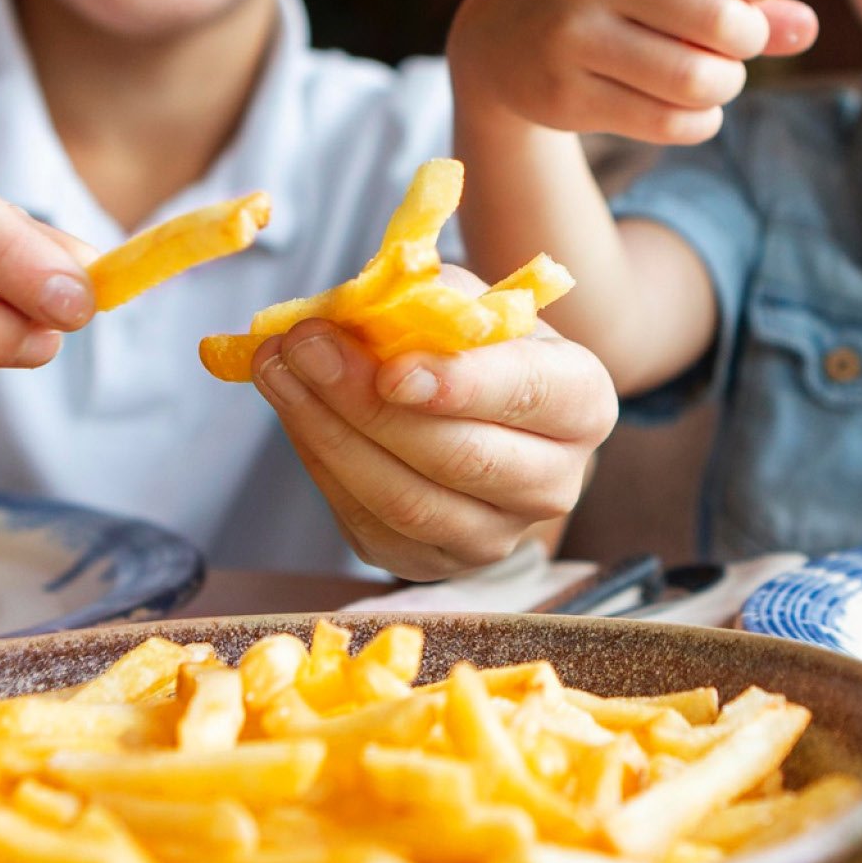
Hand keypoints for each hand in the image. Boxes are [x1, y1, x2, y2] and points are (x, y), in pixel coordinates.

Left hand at [247, 268, 617, 579]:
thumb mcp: (467, 300)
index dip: (458, 385)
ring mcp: (497, 535)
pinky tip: (293, 409)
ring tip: (278, 370)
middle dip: (369, 403)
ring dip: (330, 434)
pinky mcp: (435, 562)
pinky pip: (369, 523)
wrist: (478, 410)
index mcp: (583, 402)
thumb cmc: (475, 344)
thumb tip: (352, 313)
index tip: (390, 368)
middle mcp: (555, 481)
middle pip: (462, 457)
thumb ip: (424, 299)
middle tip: (304, 347)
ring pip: (408, 501)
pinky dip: (322, 464)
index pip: (527, 394)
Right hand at [448, 0, 817, 144]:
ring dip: (726, 86)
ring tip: (715, 77)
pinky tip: (692, 108)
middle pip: (720, 21)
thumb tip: (808, 28)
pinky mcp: (564, 97)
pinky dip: (701, 121)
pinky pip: (668, 123)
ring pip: (697, 80)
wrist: (497, 31)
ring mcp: (573, 38)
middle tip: (737, 44)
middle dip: (750, 41)